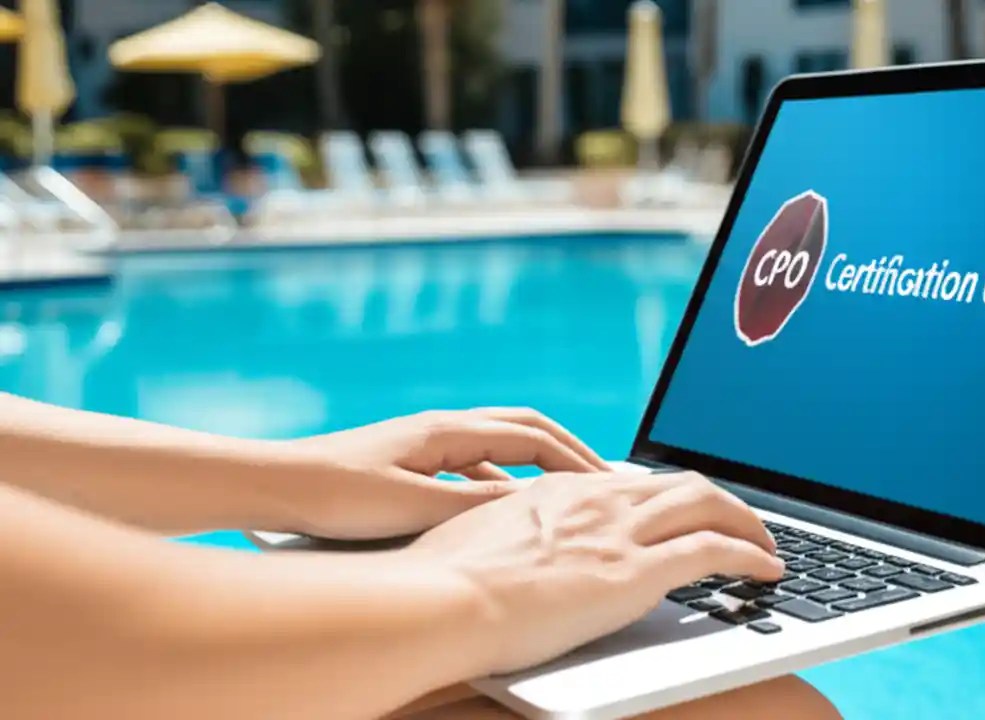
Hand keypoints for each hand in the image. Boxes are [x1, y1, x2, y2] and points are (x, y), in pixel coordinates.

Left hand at [285, 408, 610, 539]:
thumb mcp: (414, 506)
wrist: (279, 486)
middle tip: (602, 478)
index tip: (608, 482)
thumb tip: (529, 504)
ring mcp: (426, 442)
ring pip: (500, 446)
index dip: (574, 460)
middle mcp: (443, 427)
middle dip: (567, 451)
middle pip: (524, 429)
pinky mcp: (411, 462)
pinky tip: (504, 506)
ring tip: (564, 492)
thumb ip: (474, 504)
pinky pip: (474, 465)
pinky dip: (504, 480)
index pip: (532, 438)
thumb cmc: (338, 494)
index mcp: (449, 430)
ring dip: (536, 465)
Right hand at [410, 471, 781, 674]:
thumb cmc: (439, 583)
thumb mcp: (474, 542)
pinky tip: (768, 570)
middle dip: (721, 501)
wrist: (440, 601)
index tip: (683, 512)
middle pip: (681, 484)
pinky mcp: (636, 571)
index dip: (668, 497)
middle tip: (742, 522)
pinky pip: (715, 551)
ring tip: (766, 545)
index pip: (633, 483)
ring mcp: (618, 532)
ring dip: (747, 523)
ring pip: (709, 505)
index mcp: (559, 491)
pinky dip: (751, 556)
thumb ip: (507, 537)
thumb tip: (509, 549)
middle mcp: (596, 499)